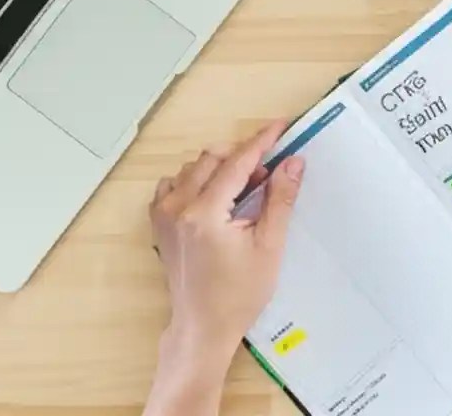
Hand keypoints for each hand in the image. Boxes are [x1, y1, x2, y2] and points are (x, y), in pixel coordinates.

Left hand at [145, 121, 304, 415]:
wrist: (203, 326)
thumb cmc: (239, 293)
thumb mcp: (269, 246)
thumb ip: (280, 199)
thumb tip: (293, 162)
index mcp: (204, 213)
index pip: (236, 163)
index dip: (261, 141)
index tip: (281, 127)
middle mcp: (177, 208)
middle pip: (211, 159)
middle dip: (243, 157)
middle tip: (269, 175)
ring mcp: (163, 215)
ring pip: (192, 169)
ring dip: (220, 168)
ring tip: (245, 191)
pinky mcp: (158, 223)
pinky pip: (174, 184)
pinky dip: (195, 181)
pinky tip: (215, 198)